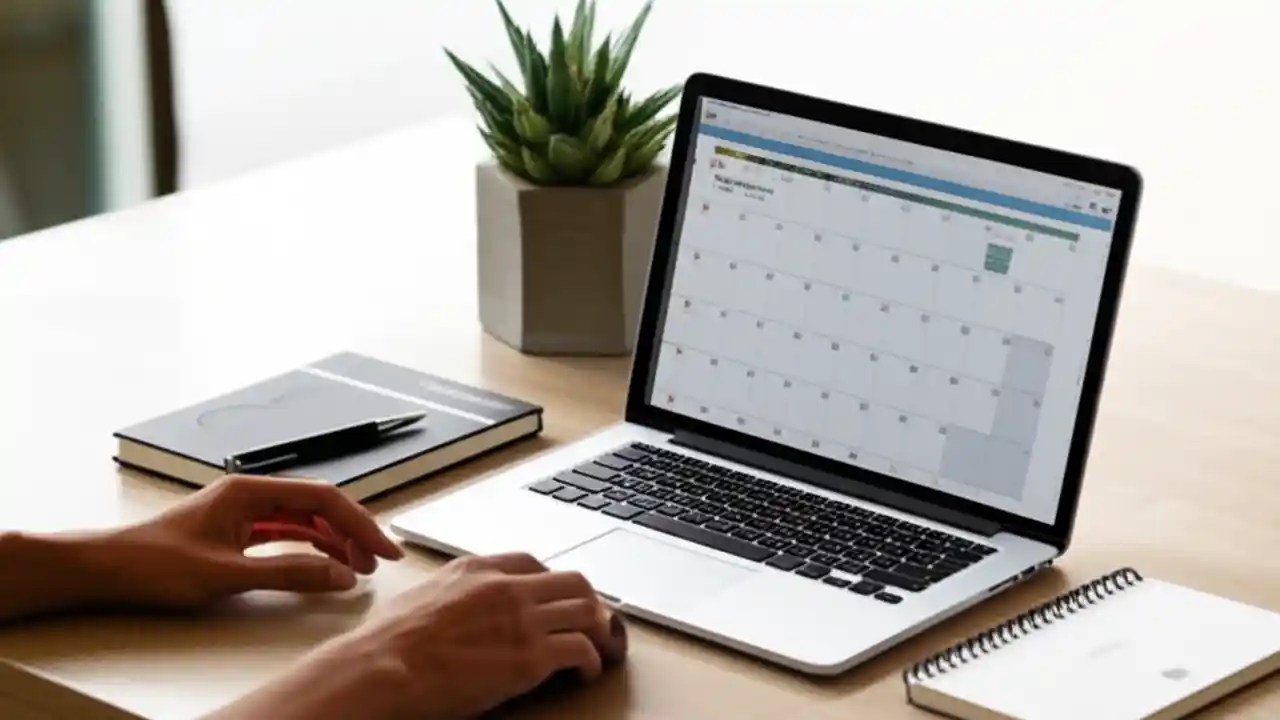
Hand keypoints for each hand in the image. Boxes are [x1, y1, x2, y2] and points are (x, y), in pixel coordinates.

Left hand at [84, 475, 403, 607]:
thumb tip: (339, 575)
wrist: (104, 570)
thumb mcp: (226, 574)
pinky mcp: (234, 533)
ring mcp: (241, 514)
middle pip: (317, 506)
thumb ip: (288, 573)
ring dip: (333, 542)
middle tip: (379, 560)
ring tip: (357, 567)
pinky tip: (323, 565)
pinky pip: (284, 535)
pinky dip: (308, 549)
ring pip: (303, 521)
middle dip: (352, 531)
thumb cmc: (151, 564)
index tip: (381, 548)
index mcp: (248, 492)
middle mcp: (249, 496)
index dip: (358, 523)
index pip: (321, 499)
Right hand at [213, 553, 627, 719]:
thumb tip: (459, 609)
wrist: (379, 669)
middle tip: (593, 622)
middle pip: (572, 581)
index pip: (532, 562)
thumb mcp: (423, 597)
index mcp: (476, 569)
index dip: (551, 583)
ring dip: (599, 630)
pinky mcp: (530, 656)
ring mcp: (522, 619)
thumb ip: (453, 595)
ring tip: (600, 647)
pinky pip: (581, 650)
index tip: (556, 599)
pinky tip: (587, 672)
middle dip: (588, 602)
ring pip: (588, 610)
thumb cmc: (387, 644)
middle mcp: (505, 586)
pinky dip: (592, 661)